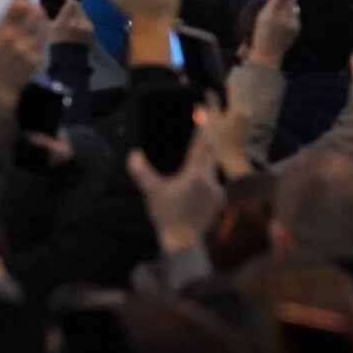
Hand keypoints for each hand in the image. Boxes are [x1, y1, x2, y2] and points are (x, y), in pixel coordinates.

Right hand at [0, 0, 47, 106]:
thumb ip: (5, 25)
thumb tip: (17, 7)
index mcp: (1, 30)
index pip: (16, 5)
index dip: (25, 1)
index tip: (29, 3)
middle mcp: (13, 36)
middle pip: (35, 14)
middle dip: (40, 13)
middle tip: (40, 16)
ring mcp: (25, 48)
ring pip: (44, 29)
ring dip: (44, 28)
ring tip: (41, 32)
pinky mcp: (34, 60)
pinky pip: (44, 46)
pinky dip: (43, 45)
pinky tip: (37, 48)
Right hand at [127, 133, 224, 253]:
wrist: (183, 242)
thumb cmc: (167, 216)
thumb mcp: (153, 193)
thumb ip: (142, 172)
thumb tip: (133, 154)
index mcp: (195, 174)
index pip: (202, 143)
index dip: (202, 126)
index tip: (201, 110)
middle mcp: (210, 178)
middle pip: (211, 151)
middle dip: (205, 138)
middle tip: (199, 125)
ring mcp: (216, 189)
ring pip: (213, 165)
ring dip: (206, 156)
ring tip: (196, 149)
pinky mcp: (218, 199)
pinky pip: (213, 179)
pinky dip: (206, 172)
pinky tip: (197, 175)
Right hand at [245, 0, 300, 67]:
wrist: (268, 55)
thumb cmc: (261, 34)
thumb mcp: (262, 16)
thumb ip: (271, 1)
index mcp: (272, 14)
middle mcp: (285, 18)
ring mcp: (292, 24)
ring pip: (293, 6)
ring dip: (289, 1)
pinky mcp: (297, 28)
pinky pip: (295, 15)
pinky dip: (290, 11)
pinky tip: (284, 13)